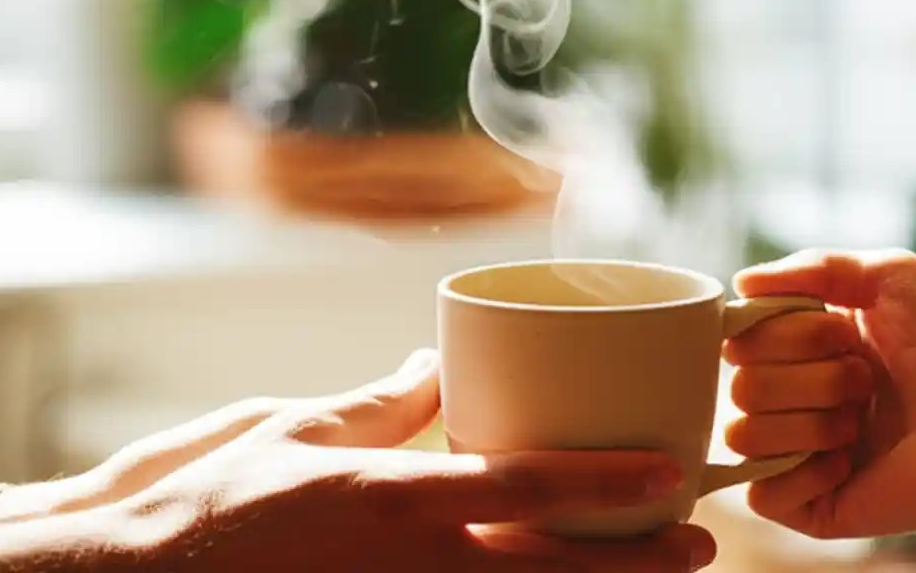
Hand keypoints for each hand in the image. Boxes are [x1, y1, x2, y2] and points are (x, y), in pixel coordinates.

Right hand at [94, 350, 715, 571]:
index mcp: (392, 495)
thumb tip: (434, 363)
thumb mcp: (298, 431)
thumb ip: (380, 403)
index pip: (520, 485)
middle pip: (548, 567)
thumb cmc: (218, 503)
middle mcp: (410, 563)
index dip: (604, 481)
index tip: (670, 473)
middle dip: (632, 563)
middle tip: (696, 550)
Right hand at [724, 249, 915, 538]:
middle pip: (741, 385)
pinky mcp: (809, 508)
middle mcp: (786, 402)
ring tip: (859, 424)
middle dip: (813, 379)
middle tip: (866, 383)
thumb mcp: (891, 277)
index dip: (789, 333)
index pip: (739, 338)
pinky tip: (847, 464)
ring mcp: (792, 457)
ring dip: (812, 424)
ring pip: (744, 435)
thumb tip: (740, 284)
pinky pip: (759, 493)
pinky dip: (803, 473)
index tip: (844, 333)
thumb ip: (816, 265)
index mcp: (793, 352)